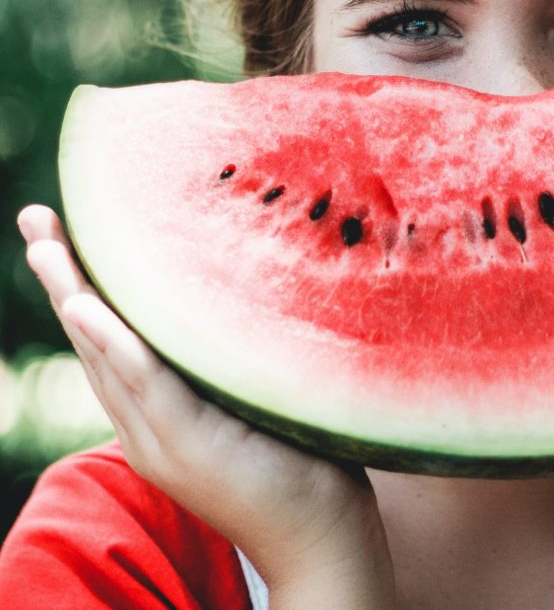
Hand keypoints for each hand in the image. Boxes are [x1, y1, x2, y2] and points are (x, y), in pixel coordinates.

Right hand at [18, 205, 395, 609]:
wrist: (320, 533)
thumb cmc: (299, 456)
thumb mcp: (253, 394)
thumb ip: (230, 356)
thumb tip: (245, 286)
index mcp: (158, 412)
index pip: (111, 338)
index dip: (84, 285)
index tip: (65, 230)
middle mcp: (146, 425)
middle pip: (94, 339)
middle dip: (63, 278)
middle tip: (35, 218)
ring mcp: (161, 439)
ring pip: (106, 356)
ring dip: (73, 296)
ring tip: (46, 245)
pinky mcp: (189, 446)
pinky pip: (144, 385)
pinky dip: (113, 345)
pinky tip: (87, 308)